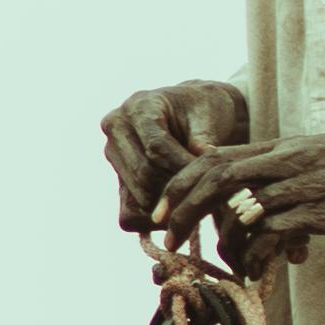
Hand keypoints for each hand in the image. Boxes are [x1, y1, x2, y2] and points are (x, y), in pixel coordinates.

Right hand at [100, 79, 249, 229]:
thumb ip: (204, 138)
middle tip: (207, 195)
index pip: (156, 147)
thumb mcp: (209, 116)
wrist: (191, 114)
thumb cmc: (202, 110)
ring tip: (197, 201)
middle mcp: (116, 129)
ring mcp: (113, 156)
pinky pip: (129, 214)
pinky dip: (156, 218)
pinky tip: (180, 209)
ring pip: (138, 197)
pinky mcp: (118, 180)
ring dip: (170, 205)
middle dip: (179, 188)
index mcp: (138, 106)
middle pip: (145, 174)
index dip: (184, 167)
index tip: (211, 179)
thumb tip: (204, 158)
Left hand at [151, 120, 324, 274]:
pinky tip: (259, 270)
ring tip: (228, 264)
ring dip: (225, 243)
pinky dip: (259, 256)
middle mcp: (286, 161)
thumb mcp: (314, 154)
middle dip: (183, 211)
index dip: (179, 184)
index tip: (159, 211)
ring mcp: (305, 186)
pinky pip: (277, 235)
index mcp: (280, 146)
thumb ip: (277, 169)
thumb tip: (241, 193)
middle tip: (169, 241)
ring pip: (243, 213)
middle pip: (216, 180)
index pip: (213, 158)